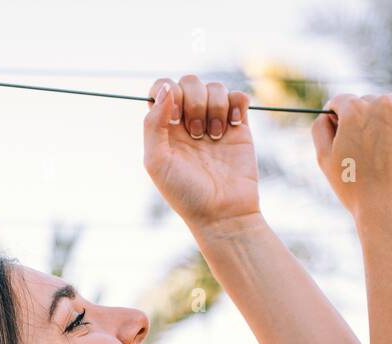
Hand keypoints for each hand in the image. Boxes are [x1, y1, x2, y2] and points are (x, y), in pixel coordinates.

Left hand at [143, 74, 259, 229]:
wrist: (223, 213)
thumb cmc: (185, 193)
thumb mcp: (156, 162)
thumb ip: (153, 124)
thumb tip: (167, 88)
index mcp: (165, 127)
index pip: (162, 88)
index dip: (169, 92)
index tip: (175, 117)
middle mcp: (188, 121)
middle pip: (189, 82)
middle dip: (193, 102)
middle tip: (195, 134)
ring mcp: (215, 121)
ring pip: (215, 87)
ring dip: (214, 108)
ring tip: (213, 138)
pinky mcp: (239, 126)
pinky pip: (238, 96)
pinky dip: (235, 105)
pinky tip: (232, 127)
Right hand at [312, 93, 391, 229]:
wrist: (390, 209)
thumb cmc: (354, 188)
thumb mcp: (324, 160)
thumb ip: (320, 129)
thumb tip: (328, 114)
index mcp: (354, 111)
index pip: (341, 101)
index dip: (338, 118)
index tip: (343, 132)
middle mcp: (381, 105)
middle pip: (368, 101)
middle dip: (364, 119)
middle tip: (366, 149)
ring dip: (388, 115)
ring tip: (386, 146)